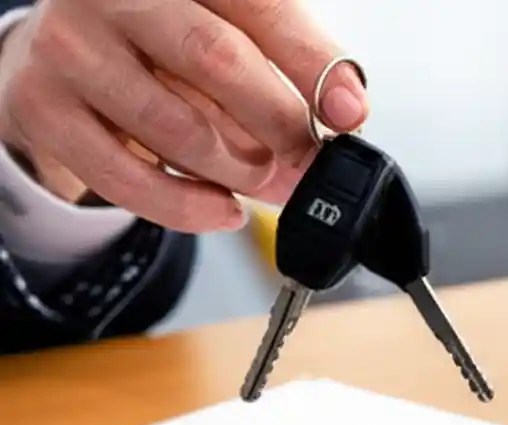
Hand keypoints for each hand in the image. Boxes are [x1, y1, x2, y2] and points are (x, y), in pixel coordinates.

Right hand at [0, 0, 367, 230]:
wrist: (65, 59)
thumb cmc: (165, 43)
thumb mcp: (230, 32)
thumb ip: (288, 61)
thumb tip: (345, 111)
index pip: (258, 6)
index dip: (312, 63)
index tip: (350, 113)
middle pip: (218, 60)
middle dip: (279, 125)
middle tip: (309, 160)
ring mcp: (69, 47)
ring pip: (178, 128)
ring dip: (240, 170)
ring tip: (268, 181)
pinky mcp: (43, 108)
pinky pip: (130, 179)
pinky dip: (190, 207)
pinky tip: (224, 208)